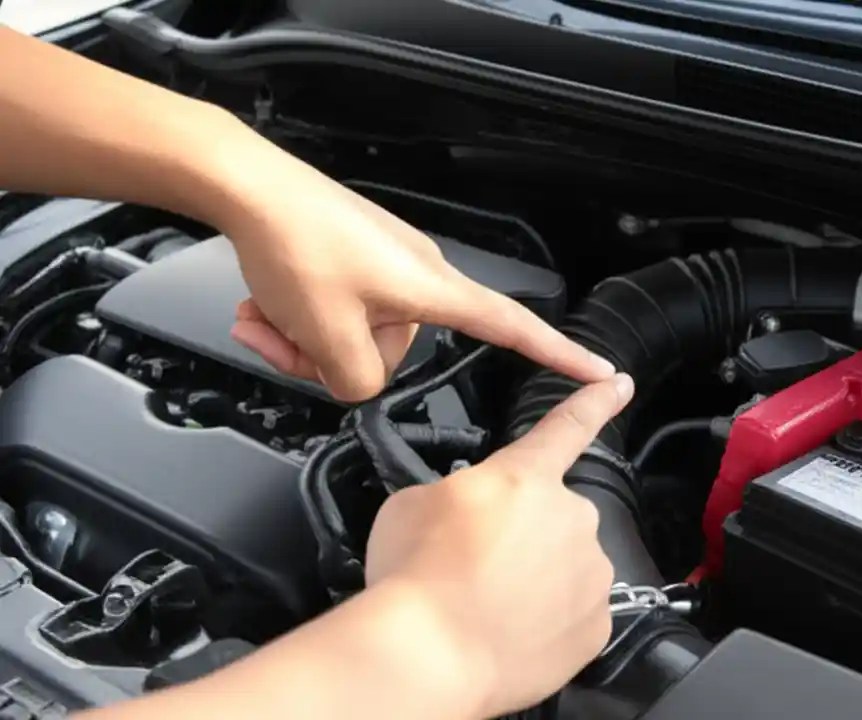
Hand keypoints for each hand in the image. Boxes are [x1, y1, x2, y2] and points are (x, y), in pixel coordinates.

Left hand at [208, 148, 612, 401]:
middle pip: (394, 350)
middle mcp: (419, 274)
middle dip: (334, 356)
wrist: (249, 187)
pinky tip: (262, 307)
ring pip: (355, 332)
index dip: (560, 356)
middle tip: (289, 339)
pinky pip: (338, 305)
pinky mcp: (356, 256)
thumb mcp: (325, 334)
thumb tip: (358, 383)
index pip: (513, 330)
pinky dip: (299, 315)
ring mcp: (386, 263)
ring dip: (305, 337)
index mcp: (433, 289)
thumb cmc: (295, 245)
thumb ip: (355, 381)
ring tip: (266, 317)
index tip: (600, 373)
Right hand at [364, 374, 633, 716]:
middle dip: (524, 535)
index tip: (619, 384)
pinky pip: (576, 614)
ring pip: (568, 566)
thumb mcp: (415, 504)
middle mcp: (571, 516)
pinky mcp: (598, 624)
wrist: (430, 656)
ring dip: (538, 578)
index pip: (569, 426)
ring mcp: (591, 572)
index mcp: (526, 477)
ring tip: (487, 603)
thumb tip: (467, 510)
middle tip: (477, 565)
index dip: (595, 400)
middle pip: (554, 516)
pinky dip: (549, 621)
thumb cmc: (415, 577)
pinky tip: (510, 631)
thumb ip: (458, 493)